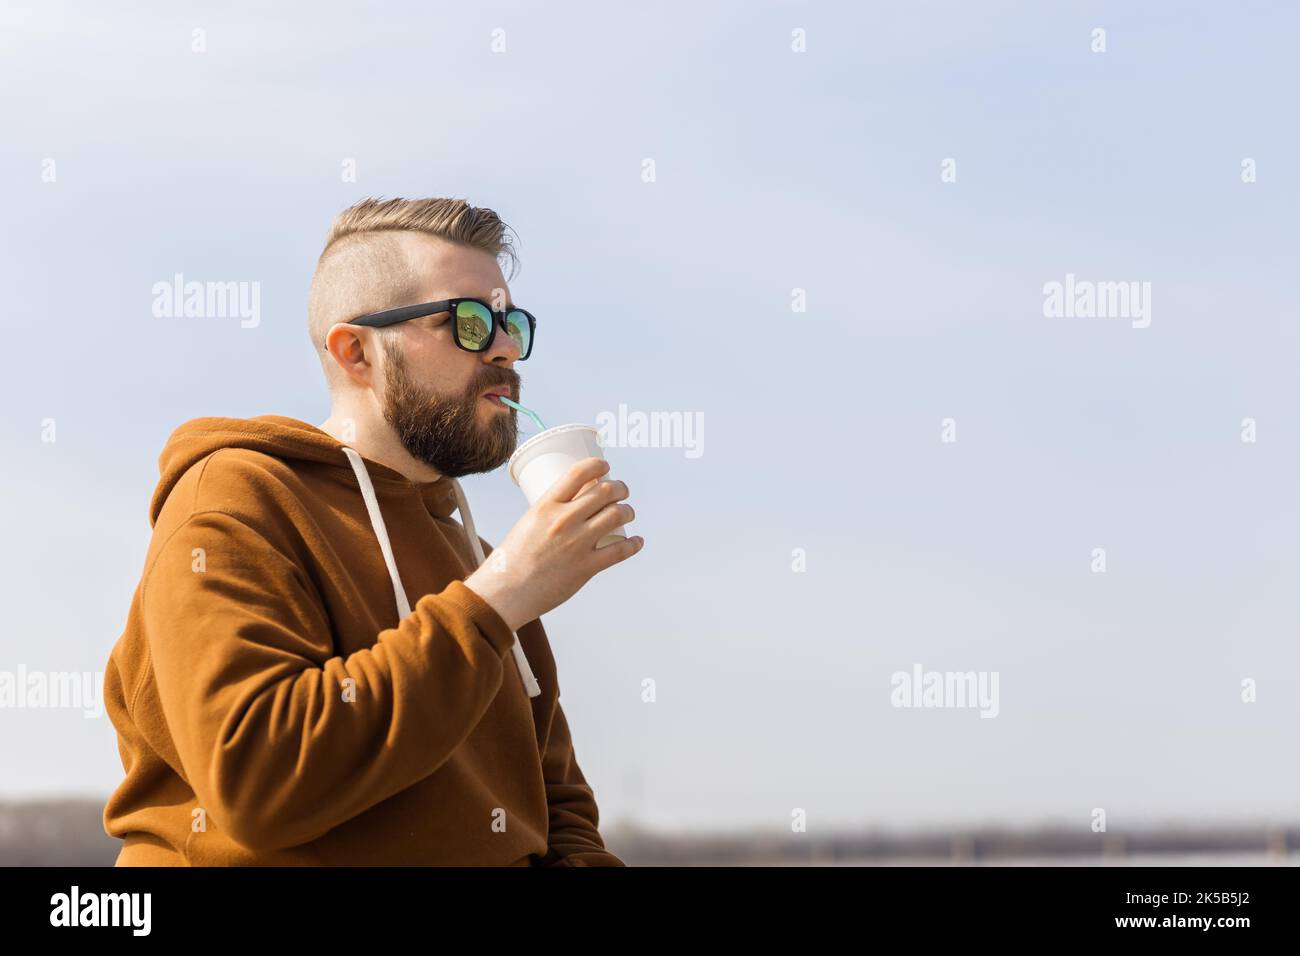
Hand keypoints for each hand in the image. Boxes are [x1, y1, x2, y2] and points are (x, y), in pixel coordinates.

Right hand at [463, 457, 641, 631]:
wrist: (505, 593)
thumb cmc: (512, 559)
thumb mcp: (527, 524)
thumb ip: (549, 514)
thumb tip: (572, 506)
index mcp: (545, 506)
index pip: (578, 473)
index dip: (597, 465)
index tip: (605, 467)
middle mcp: (563, 521)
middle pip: (604, 492)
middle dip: (619, 488)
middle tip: (621, 491)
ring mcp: (576, 544)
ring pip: (616, 516)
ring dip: (628, 511)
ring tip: (628, 513)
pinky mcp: (586, 568)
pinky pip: (620, 551)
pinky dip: (634, 545)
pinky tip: (637, 542)